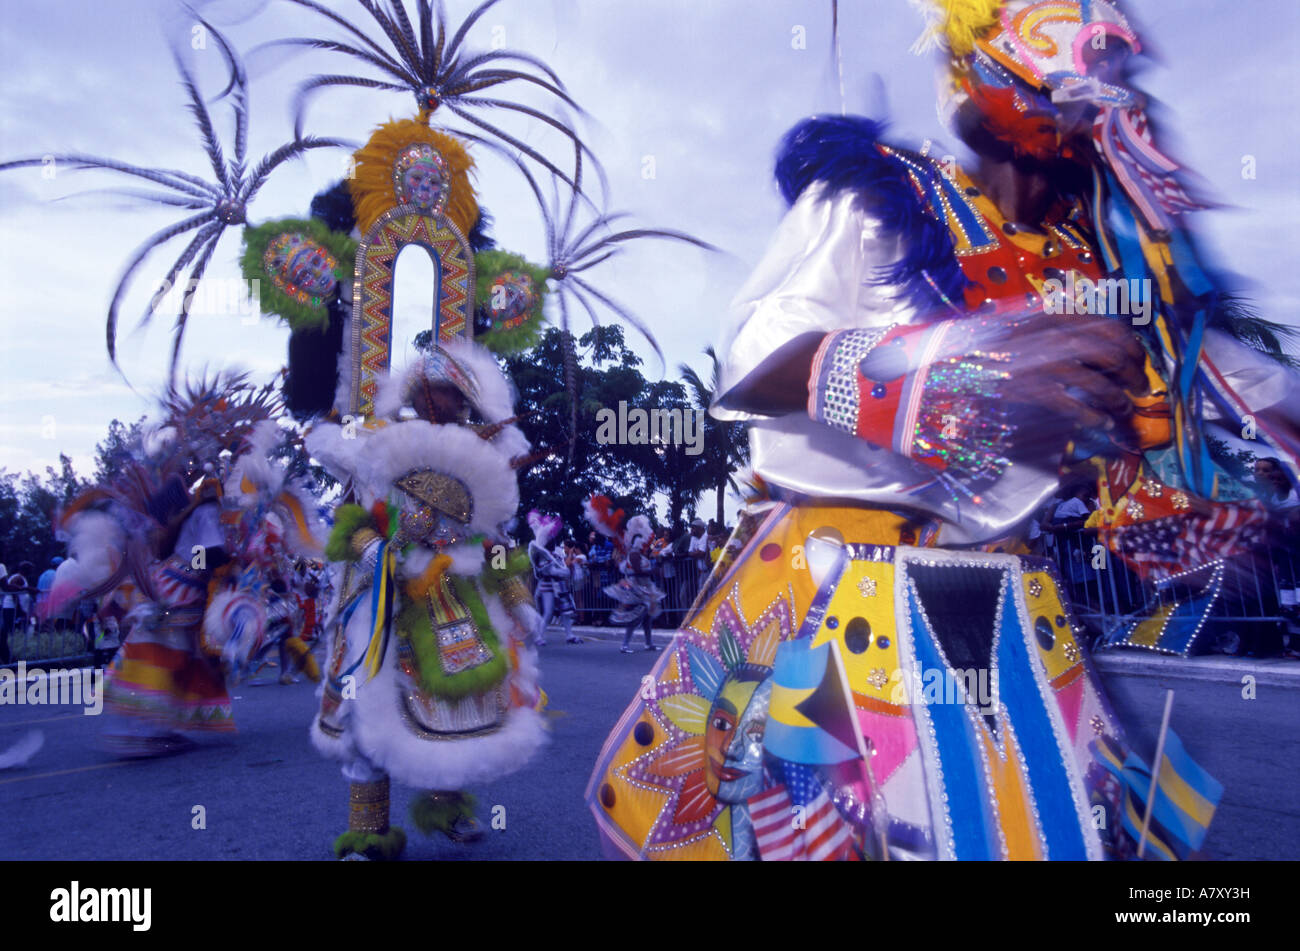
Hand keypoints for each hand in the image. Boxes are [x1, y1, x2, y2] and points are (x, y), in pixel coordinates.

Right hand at [988, 313, 1147, 456]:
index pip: (1112, 328)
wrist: (964, 363)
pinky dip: (1093, 416)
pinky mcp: (1034, 389)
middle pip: (1112, 356)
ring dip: (1118, 399)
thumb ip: (1068, 328)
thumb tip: (1110, 346)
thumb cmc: (1003, 346)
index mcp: (1059, 317)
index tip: (1139, 360)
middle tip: (1141, 388)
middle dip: (1134, 374)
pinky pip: (1074, 406)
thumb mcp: (1036, 324)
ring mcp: (1045, 363)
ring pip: (1098, 384)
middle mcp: (1056, 337)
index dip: (1133, 347)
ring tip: (1123, 409)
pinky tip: (1101, 423)